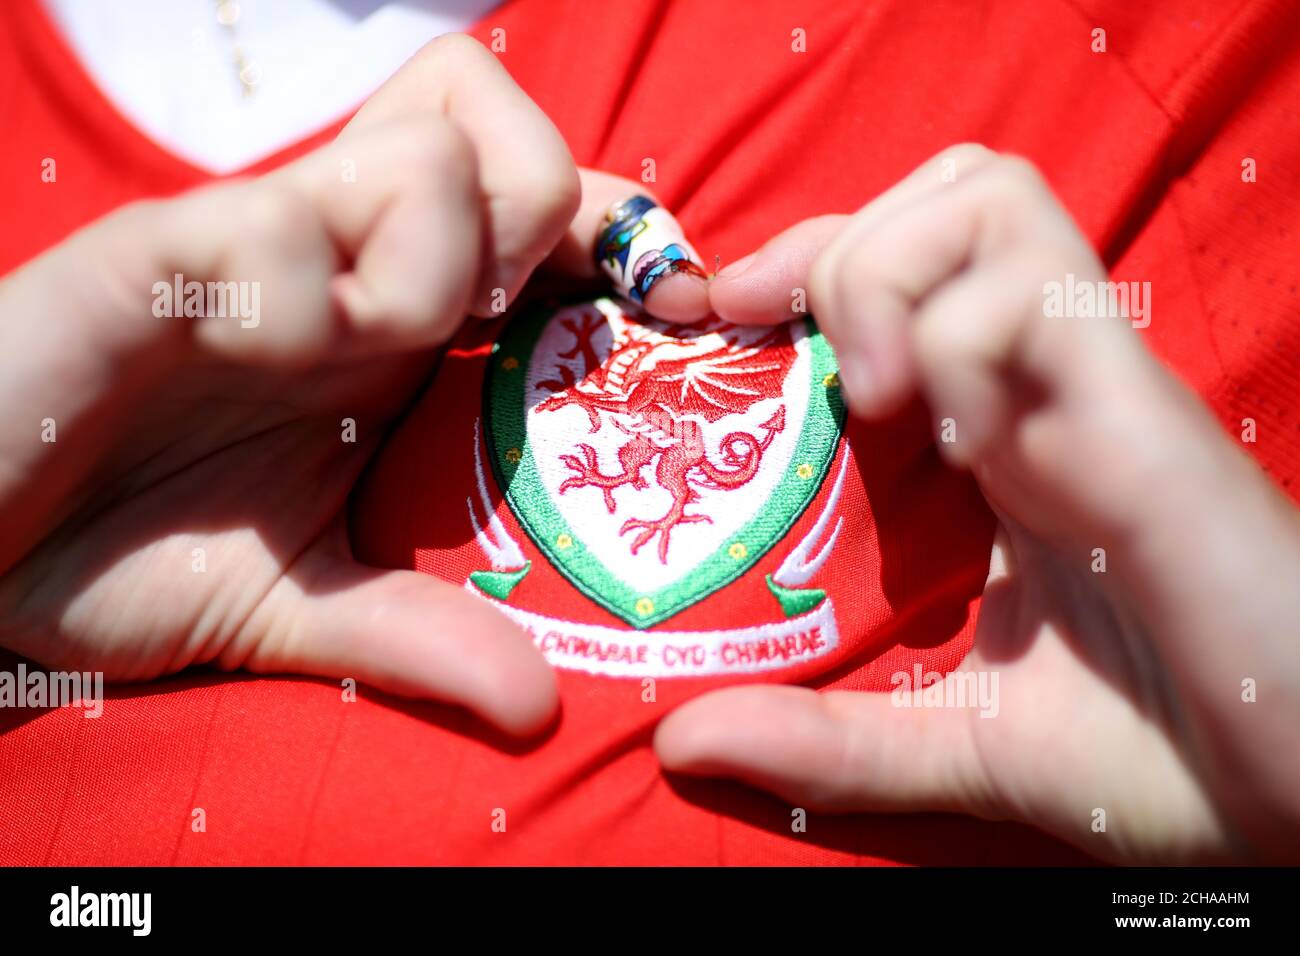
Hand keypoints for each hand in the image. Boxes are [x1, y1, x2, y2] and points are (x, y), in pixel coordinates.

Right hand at [0, 35, 702, 735]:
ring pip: (420, 157)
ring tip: (370, 349)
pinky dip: (299, 291)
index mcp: (392, 326)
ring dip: (431, 259)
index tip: (665, 311)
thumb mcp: (298, 609)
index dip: (619, 243)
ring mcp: (261, 246)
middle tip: (496, 321)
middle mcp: (344, 265)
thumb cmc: (129, 549)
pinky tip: (254, 355)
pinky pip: (277, 224)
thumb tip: (542, 709)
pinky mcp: (162, 251)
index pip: (541, 212)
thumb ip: (417, 638)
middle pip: (498, 134)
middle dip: (544, 213)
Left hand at [656, 144, 1299, 861]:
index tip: (723, 316)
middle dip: (840, 246)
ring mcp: (1088, 388)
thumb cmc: (1152, 756)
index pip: (897, 275)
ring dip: (889, 269)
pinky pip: (1033, 295)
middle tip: (806, 357)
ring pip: (986, 198)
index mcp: (994, 442)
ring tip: (875, 393)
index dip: (803, 268)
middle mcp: (1035, 390)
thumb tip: (682, 740)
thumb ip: (825, 740)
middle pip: (941, 193)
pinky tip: (957, 440)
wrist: (1297, 796)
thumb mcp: (954, 743)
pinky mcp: (1138, 413)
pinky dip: (959, 339)